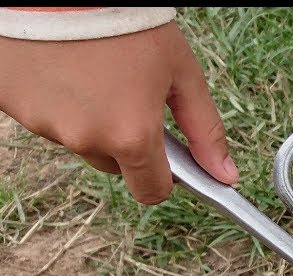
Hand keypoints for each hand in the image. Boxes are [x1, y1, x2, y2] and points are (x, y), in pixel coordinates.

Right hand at [0, 21, 237, 204]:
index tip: (165, 159)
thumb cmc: (123, 21)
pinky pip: (43, 116)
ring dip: (87, 118)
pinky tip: (63, 67)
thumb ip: (203, 129)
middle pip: (114, 164)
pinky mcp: (12, 105)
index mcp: (130, 136)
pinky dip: (55, 100)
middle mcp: (84, 138)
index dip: (162, 178)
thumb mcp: (179, 71)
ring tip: (92, 71)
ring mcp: (44, 123)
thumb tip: (224, 175)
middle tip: (127, 93)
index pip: (151, 190)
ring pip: (78, 138)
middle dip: (124, 141)